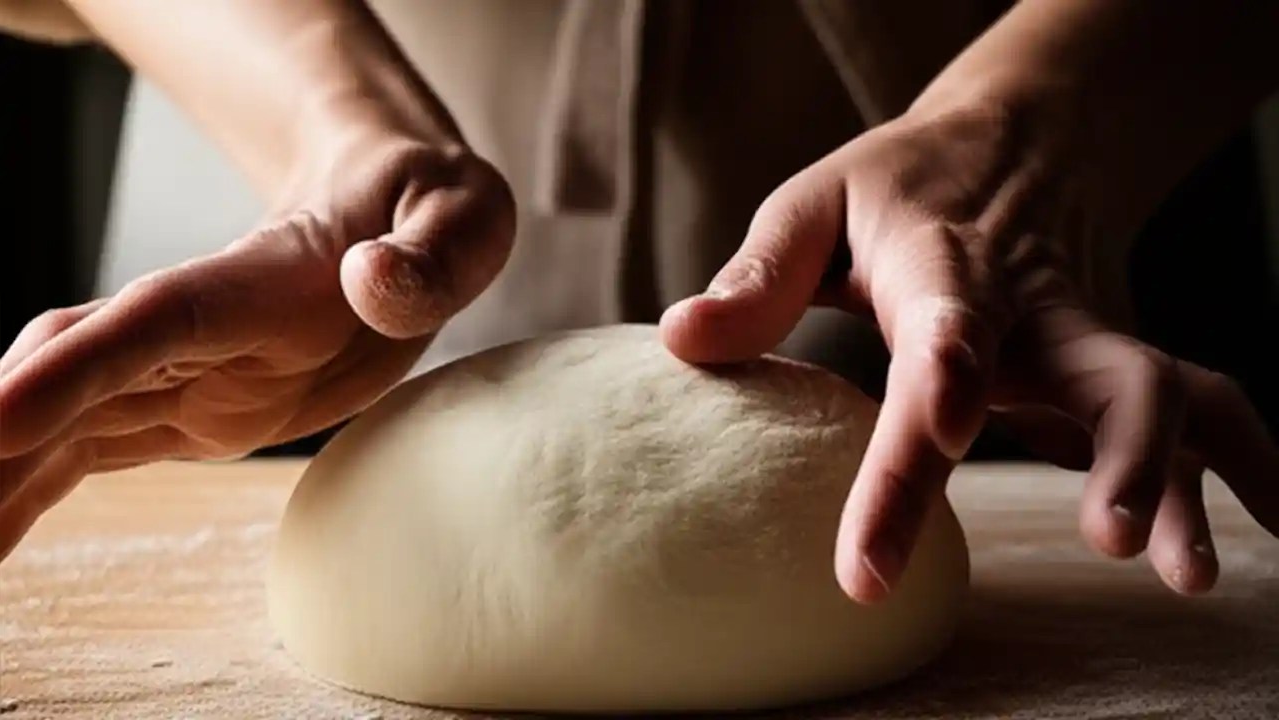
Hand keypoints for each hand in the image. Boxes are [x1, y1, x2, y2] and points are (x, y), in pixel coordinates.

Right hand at [0, 132, 514, 559]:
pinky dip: (27, 491)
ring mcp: (176, 369)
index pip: (150, 321)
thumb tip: (376, 280)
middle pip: (71, 378)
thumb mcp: (464, 219)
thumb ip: (432, 257)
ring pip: (61, 424)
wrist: (385, 212)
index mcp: (255, 283)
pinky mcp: (178, 404)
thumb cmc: (428, 212)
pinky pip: (86, 451)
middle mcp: (191, 328)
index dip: (73, 366)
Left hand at [660, 103, 1278, 601]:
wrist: (1007, 138)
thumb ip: (756, 277)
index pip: (947, 330)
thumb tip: (679, 340)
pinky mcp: (1111, 359)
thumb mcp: (812, 206)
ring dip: (1182, 477)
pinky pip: (1197, 404)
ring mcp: (1086, 337)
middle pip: (1100, 370)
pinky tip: (1256, 530)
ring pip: (1164, 395)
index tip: (939, 435)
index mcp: (947, 269)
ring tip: (1185, 570)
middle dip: (1116, 452)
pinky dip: (1239, 463)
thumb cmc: (893, 188)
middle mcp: (1036, 310)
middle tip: (1104, 537)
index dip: (950, 378)